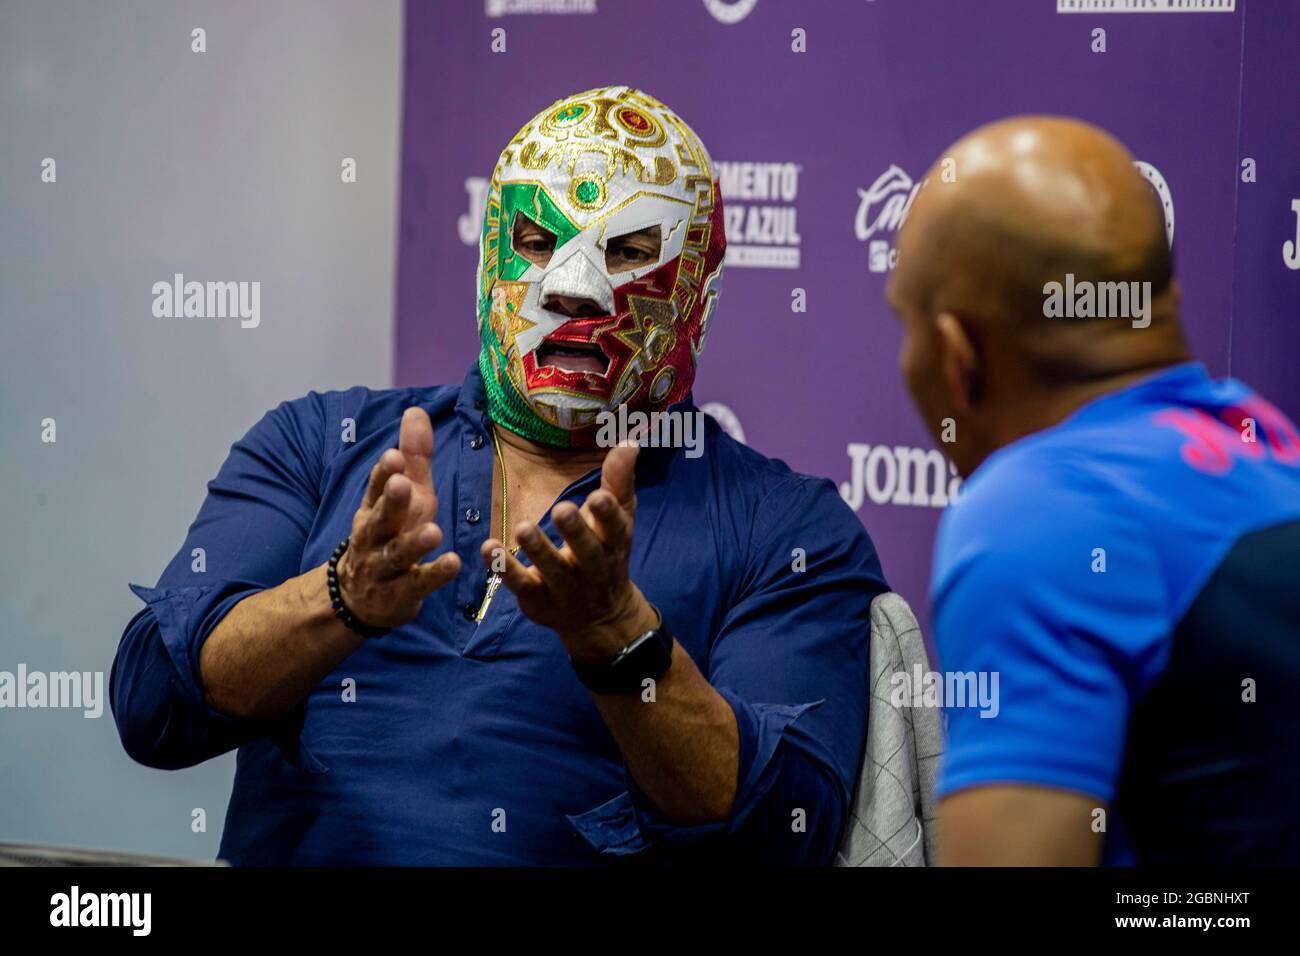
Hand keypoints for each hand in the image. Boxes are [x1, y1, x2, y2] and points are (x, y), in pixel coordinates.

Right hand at [338, 407, 460, 627]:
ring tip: (433, 531)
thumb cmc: (390, 533)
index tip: (394, 456)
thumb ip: (413, 456)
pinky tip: (453, 563)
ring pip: (396, 554)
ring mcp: (383, 568)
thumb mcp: (404, 494)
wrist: (359, 597)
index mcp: (373, 509)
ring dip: (414, 543)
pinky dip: (434, 575)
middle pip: (380, 518)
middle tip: (402, 484)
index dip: (383, 473)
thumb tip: (416, 410)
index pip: (375, 488)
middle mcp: (373, 537)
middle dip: (390, 502)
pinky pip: (417, 584)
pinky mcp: (399, 594)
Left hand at [478, 441, 657, 666]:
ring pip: (552, 571)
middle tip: (562, 509)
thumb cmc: (607, 552)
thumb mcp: (619, 519)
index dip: (607, 514)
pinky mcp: (539, 602)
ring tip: (523, 527)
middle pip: (587, 552)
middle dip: (575, 532)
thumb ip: (619, 481)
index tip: (599, 496)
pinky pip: (521, 585)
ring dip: (538, 550)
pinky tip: (489, 548)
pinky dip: (505, 569)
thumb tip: (629, 441)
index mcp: (615, 545)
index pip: (615, 529)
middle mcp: (594, 570)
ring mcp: (566, 589)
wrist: (600, 617)